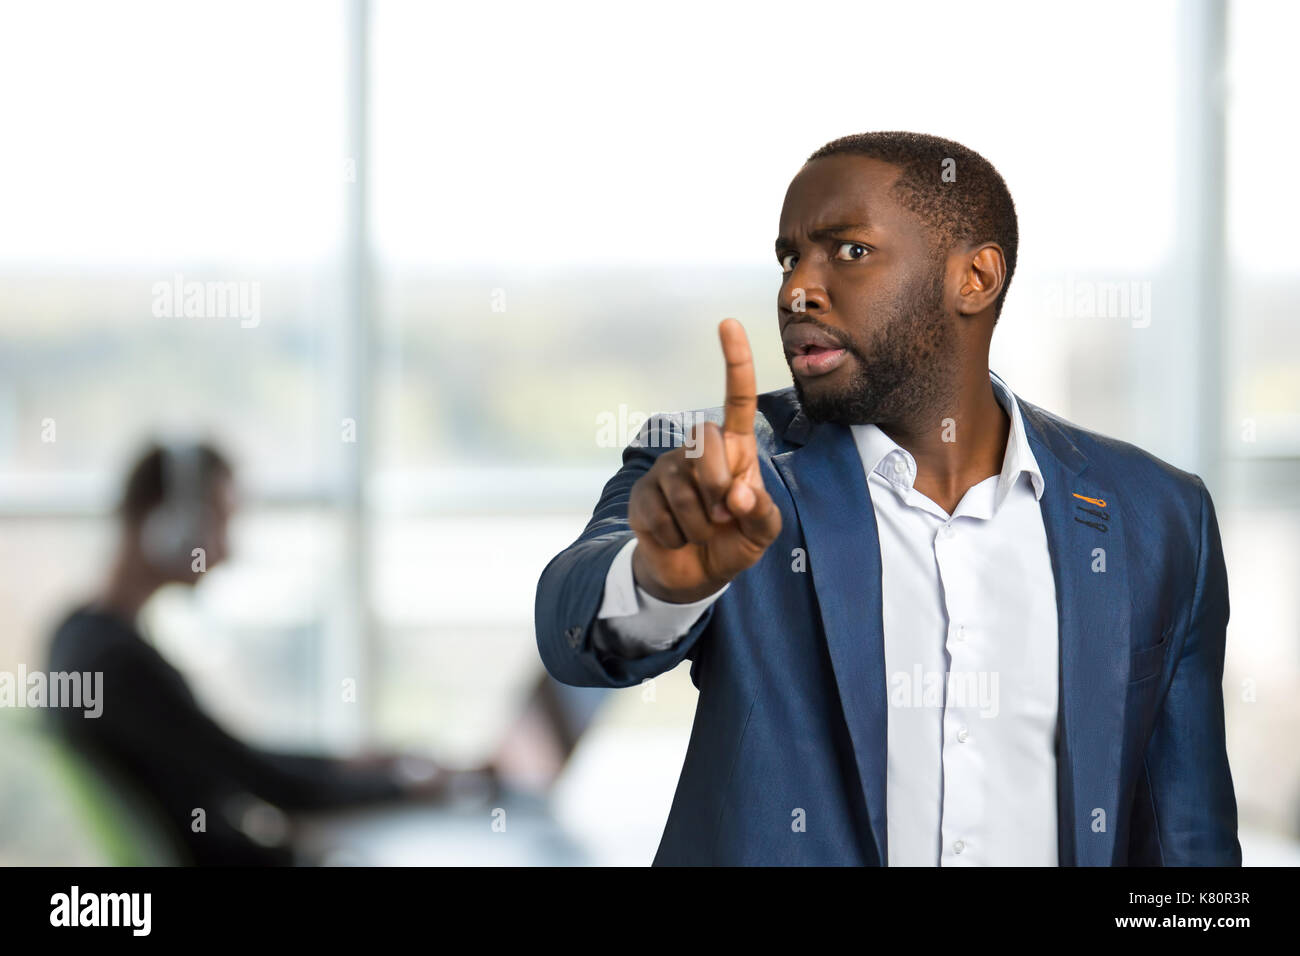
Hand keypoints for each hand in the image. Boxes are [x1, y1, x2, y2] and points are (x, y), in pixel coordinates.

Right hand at [627, 318, 781, 602]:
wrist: (692, 575)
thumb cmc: (733, 543)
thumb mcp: (762, 534)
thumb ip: (762, 513)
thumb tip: (737, 494)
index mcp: (733, 450)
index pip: (736, 400)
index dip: (735, 362)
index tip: (728, 323)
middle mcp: (697, 451)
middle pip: (706, 445)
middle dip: (718, 489)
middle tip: (722, 519)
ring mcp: (666, 470)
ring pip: (683, 488)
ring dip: (698, 524)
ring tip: (700, 533)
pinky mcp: (641, 495)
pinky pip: (660, 515)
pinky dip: (676, 538)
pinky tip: (677, 539)